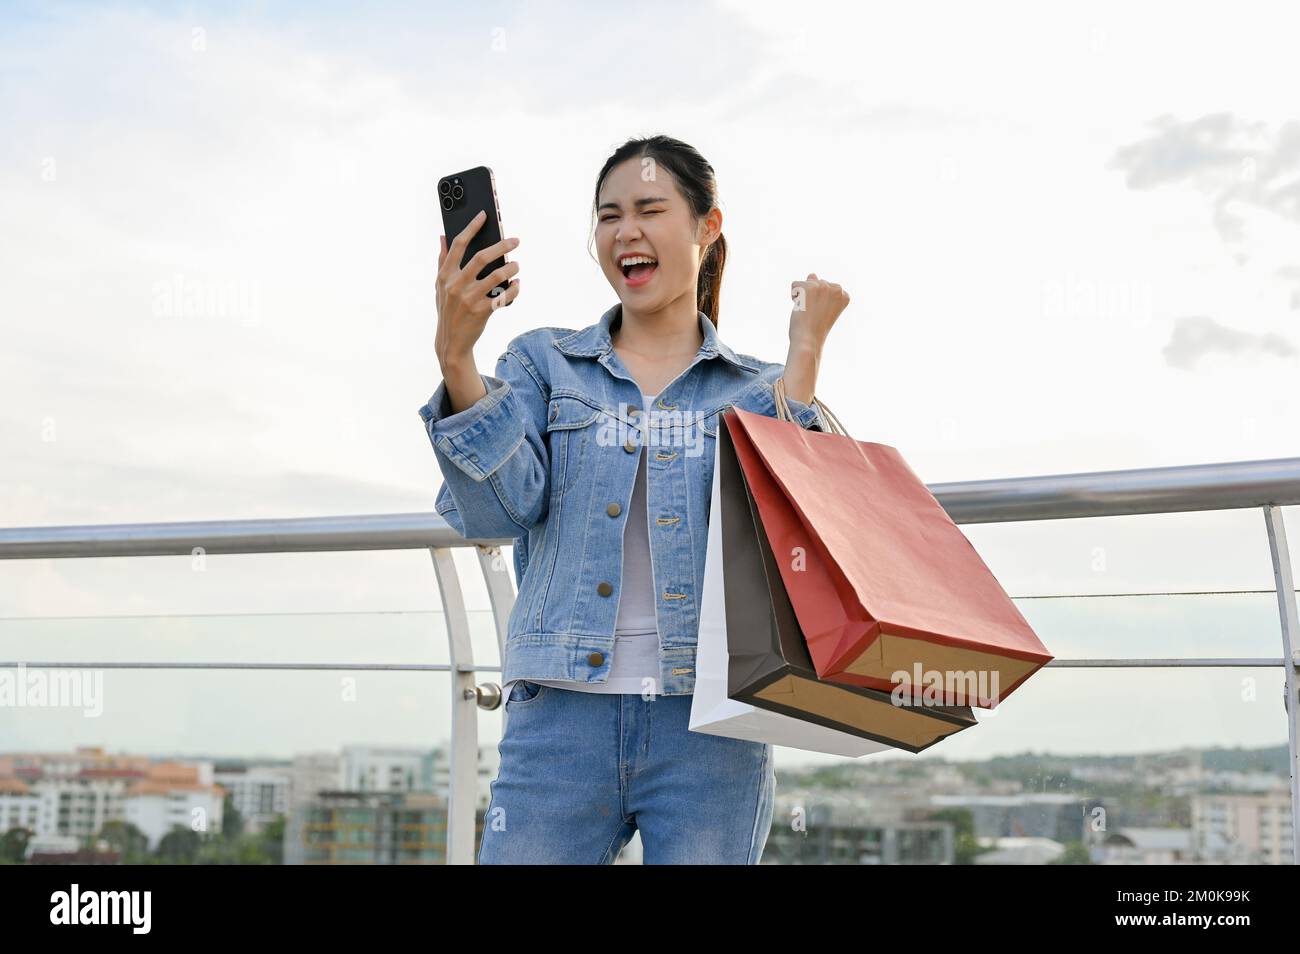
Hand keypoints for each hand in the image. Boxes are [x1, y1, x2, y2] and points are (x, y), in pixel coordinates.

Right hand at [435, 210, 520, 368]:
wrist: (451, 342)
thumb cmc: (447, 311)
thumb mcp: (439, 286)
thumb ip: (442, 261)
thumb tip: (442, 237)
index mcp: (445, 275)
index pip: (458, 245)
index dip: (472, 227)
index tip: (484, 215)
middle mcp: (456, 285)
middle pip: (482, 257)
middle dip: (502, 246)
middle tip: (515, 241)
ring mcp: (469, 299)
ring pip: (497, 276)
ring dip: (512, 269)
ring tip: (517, 266)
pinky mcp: (482, 312)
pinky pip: (504, 296)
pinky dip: (514, 289)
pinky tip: (517, 285)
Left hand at [788, 273, 848, 351]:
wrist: (809, 341)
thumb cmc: (815, 329)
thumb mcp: (821, 307)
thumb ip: (820, 290)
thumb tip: (812, 274)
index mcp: (845, 295)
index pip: (825, 288)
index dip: (819, 302)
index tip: (822, 314)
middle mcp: (837, 289)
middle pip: (816, 283)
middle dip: (810, 297)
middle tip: (814, 314)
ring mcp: (824, 286)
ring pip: (805, 283)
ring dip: (802, 297)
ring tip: (808, 311)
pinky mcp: (810, 287)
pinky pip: (795, 284)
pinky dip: (794, 296)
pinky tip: (801, 307)